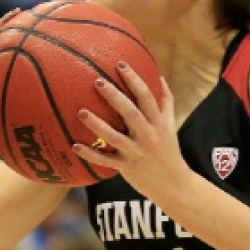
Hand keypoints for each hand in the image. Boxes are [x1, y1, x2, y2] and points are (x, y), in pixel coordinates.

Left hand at [71, 62, 192, 196]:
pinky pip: (106, 160)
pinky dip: (90, 154)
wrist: (174, 185)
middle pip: (131, 113)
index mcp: (158, 123)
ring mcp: (136, 153)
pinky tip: (74, 145)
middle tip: (97, 81)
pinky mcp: (127, 168)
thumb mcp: (171, 125)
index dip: (134, 79)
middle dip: (114, 96)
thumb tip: (158, 76)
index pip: (147, 96)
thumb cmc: (169, 151)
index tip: (120, 64)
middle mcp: (148, 136)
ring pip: (115, 137)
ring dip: (97, 124)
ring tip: (81, 112)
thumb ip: (166, 101)